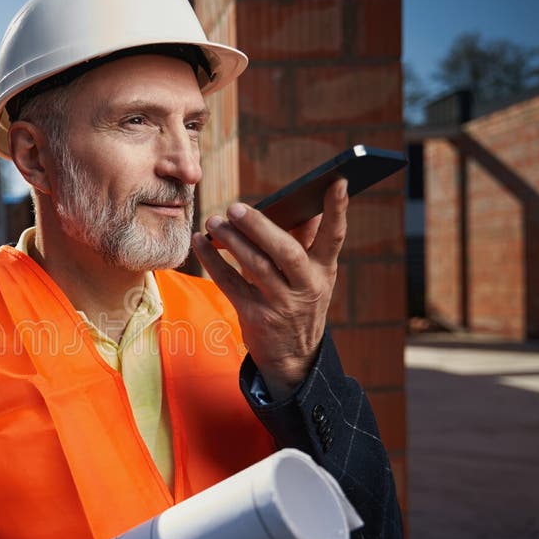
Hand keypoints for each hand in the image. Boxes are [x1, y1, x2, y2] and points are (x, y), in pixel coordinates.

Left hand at [191, 178, 348, 399]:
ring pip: (255, 266)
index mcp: (323, 271)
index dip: (337, 210)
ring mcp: (281, 304)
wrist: (292, 357)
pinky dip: (213, 261)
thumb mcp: (312, 276)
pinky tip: (200, 243)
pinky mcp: (255, 316)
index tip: (337, 181)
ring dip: (231, 240)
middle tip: (236, 207)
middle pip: (286, 252)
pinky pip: (230, 284)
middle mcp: (306, 287)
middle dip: (261, 227)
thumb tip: (304, 205)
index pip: (334, 237)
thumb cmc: (298, 302)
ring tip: (213, 221)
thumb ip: (305, 242)